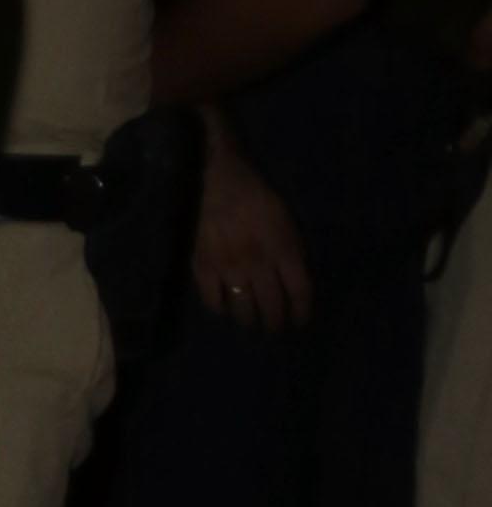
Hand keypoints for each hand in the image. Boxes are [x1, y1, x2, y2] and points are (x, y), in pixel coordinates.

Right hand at [191, 123, 310, 330]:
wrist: (215, 179)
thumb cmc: (255, 195)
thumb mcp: (285, 219)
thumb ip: (291, 249)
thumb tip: (293, 279)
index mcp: (284, 248)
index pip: (300, 291)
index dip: (302, 311)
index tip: (300, 321)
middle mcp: (259, 263)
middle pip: (272, 306)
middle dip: (276, 323)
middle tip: (274, 328)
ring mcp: (229, 268)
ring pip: (244, 309)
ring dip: (249, 321)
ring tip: (250, 322)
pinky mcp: (204, 267)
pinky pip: (213, 300)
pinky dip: (221, 308)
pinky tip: (224, 306)